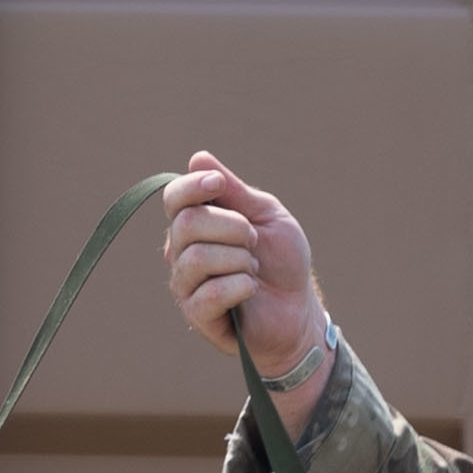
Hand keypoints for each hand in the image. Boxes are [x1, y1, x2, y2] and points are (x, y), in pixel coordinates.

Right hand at [163, 152, 327, 396]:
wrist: (298, 309)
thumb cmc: (282, 261)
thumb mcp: (266, 215)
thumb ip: (234, 190)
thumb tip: (198, 158)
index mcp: (196, 223)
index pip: (174, 198)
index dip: (192, 187)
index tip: (219, 185)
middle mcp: (180, 251)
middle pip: (187, 224)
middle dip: (233, 228)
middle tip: (254, 242)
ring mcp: (185, 284)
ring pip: (196, 258)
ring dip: (238, 260)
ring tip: (253, 270)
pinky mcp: (196, 314)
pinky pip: (209, 293)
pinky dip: (240, 287)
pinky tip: (250, 291)